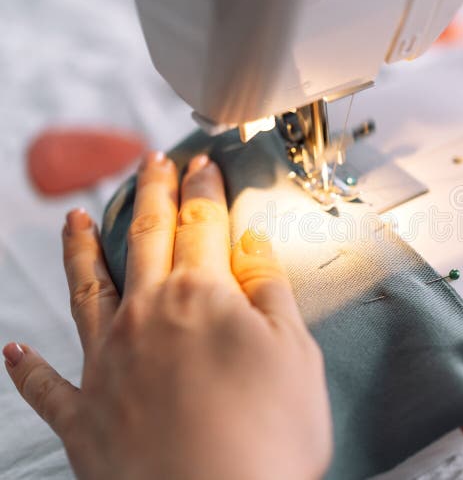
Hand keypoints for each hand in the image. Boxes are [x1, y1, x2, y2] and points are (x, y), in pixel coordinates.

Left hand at [3, 152, 330, 479]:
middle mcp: (144, 317)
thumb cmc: (268, 438)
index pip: (202, 224)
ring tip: (72, 219)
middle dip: (148, 194)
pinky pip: (45, 386)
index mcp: (200, 297)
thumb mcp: (294, 353)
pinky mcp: (84, 416)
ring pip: (85, 290)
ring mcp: (106, 364)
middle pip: (142, 238)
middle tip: (149, 164)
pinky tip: (12, 353)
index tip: (202, 164)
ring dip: (78, 250)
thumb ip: (268, 292)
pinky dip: (26, 369)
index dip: (204, 189)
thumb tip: (251, 247)